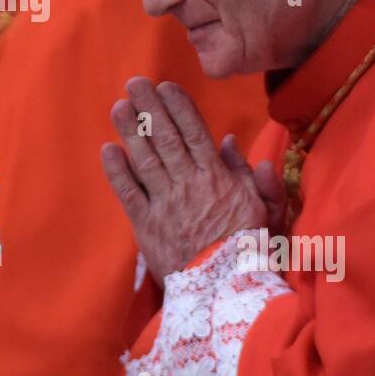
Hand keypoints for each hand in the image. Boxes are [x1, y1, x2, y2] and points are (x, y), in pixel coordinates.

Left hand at [101, 78, 281, 280]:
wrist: (224, 291)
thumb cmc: (249, 250)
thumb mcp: (266, 210)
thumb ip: (253, 175)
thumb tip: (233, 142)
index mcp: (217, 178)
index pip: (194, 132)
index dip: (177, 106)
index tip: (165, 86)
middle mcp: (188, 185)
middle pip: (165, 138)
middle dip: (148, 107)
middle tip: (134, 83)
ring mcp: (165, 204)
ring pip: (145, 159)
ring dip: (130, 130)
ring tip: (118, 106)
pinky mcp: (146, 226)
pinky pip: (129, 193)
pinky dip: (117, 170)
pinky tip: (108, 150)